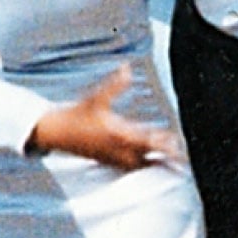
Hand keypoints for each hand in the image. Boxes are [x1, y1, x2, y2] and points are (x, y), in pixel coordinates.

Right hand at [25, 68, 177, 170]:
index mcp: (118, 133)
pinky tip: (144, 166)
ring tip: (168, 164)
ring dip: (154, 164)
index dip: (163, 144)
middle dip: (164, 159)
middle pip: (148, 158)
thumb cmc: (76, 116)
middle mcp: (117, 149)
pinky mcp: (106, 161)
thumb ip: (115, 84)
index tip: (176, 143)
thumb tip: (126, 68)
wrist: (56, 133)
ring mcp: (111, 157)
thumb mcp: (96, 98)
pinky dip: (139, 168)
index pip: (148, 142)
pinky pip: (127, 169)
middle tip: (180, 160)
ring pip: (139, 166)